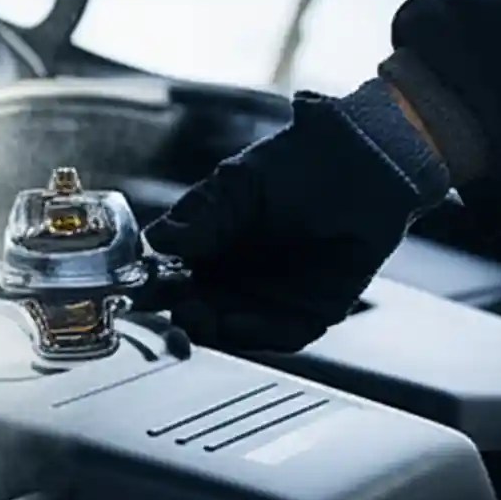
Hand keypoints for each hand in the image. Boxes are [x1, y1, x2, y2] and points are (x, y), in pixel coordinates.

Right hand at [143, 91, 431, 352]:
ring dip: (213, 329)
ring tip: (198, 318)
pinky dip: (256, 333)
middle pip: (197, 313)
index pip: (171, 281)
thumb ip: (197, 215)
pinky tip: (236, 323)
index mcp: (209, 250)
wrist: (360, 164)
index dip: (154, 291)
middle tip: (173, 311)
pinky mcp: (311, 313)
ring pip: (232, 330)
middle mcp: (237, 280)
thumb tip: (158, 238)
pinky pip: (280, 335)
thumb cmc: (296, 165)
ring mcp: (272, 300)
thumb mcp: (234, 185)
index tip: (140, 292)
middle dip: (182, 318)